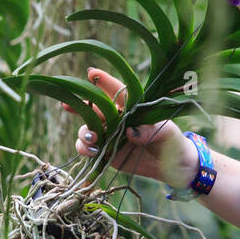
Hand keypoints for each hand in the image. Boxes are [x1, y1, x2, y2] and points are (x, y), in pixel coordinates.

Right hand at [64, 68, 196, 189]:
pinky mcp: (106, 153)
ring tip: (92, 137)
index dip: (104, 81)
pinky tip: (92, 151)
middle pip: (93, 108)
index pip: (117, 91)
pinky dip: (85, 149)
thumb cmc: (171, 141)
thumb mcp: (166, 132)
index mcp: (132, 107)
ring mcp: (110, 136)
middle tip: (66, 104)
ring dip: (83, 132)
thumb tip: (131, 132)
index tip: (91, 72)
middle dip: (78, 104)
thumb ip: (149, 130)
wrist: (173, 166)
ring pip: (87, 129)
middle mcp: (117, 119)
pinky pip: (89, 149)